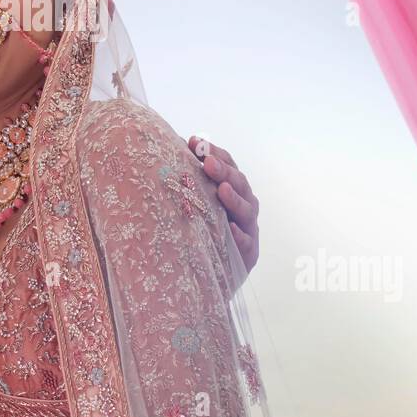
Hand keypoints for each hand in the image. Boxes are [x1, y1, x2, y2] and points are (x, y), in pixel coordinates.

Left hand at [188, 136, 259, 272]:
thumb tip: (169, 149)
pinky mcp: (247, 255)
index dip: (215, 152)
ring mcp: (247, 230)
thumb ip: (188, 180)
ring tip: (222, 189)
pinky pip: (246, 244)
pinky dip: (240, 236)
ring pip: (246, 210)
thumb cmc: (199, 231)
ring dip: (234, 198)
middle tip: (208, 162)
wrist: (205, 275)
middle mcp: (242, 207)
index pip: (227, 165)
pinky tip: (232, 229)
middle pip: (238, 183)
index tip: (195, 142)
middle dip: (224, 171)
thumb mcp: (194, 204)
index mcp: (231, 191)